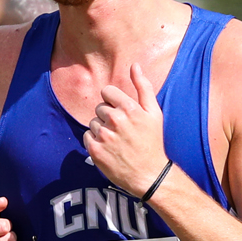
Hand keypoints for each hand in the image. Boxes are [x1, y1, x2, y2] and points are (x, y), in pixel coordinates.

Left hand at [84, 62, 166, 196]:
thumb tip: (134, 65)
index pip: (107, 92)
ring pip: (93, 122)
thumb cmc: (153, 142)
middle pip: (99, 108)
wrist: (149, 175)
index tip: (122, 114)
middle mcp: (115, 120)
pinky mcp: (95, 150)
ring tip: (116, 141)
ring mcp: (104, 136)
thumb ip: (143, 87)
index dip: (114, 102)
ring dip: (101, 129)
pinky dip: (95, 142)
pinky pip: (87, 136)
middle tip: (122, 131)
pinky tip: (109, 149)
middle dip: (108, 116)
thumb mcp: (154, 113)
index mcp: (129, 108)